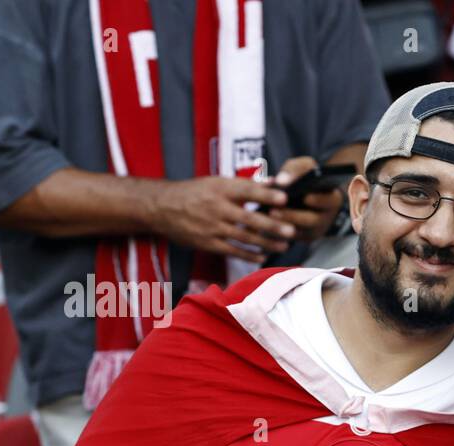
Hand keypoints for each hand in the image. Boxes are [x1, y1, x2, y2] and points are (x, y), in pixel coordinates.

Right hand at [150, 175, 293, 262]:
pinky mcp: (207, 243)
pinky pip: (232, 251)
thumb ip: (247, 185)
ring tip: (284, 245)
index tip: (284, 198)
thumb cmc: (196, 192)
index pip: (247, 191)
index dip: (266, 195)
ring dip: (266, 243)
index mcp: (220, 188)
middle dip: (272, 226)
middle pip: (249, 218)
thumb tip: (275, 182)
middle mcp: (217, 207)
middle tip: (292, 230)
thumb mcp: (217, 182)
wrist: (161, 207)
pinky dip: (249, 255)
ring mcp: (212, 227)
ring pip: (244, 237)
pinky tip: (263, 256)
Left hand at [269, 155, 345, 242]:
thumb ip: (295, 170)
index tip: (305, 197)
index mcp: (332, 199)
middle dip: (293, 216)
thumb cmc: (305, 177)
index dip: (318, 200)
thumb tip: (281, 181)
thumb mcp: (304, 167)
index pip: (328, 201)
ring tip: (265, 217)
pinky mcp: (302, 238)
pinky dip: (276, 232)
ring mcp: (315, 231)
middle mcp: (326, 218)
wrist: (305, 191)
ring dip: (282, 225)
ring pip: (300, 232)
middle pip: (312, 221)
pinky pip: (289, 238)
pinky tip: (262, 224)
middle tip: (274, 211)